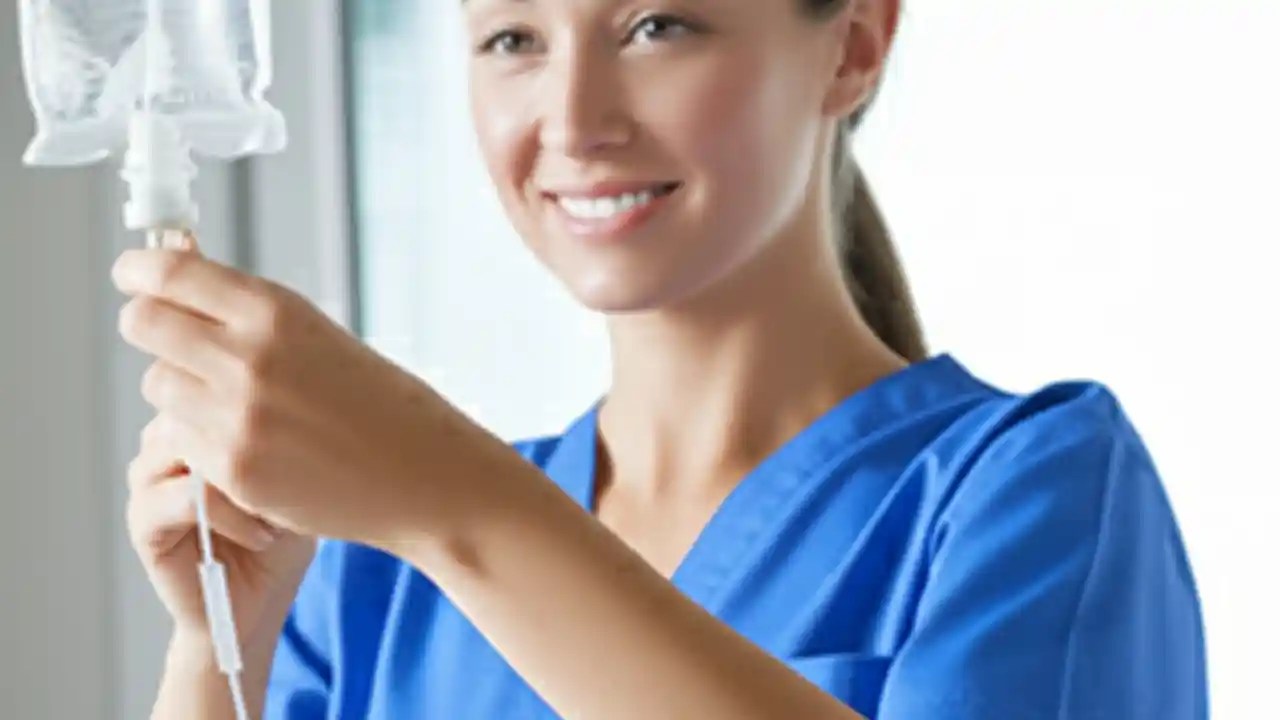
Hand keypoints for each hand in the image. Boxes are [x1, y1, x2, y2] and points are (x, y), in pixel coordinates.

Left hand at [112, 237, 460, 547]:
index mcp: (275, 311)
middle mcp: (247, 357)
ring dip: (179, 389)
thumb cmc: (381, 404)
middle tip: (169, 337)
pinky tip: (247, 443)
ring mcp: (235, 416)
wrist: (424, 474)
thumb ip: (247, 313)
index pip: (170, 273)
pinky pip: (180, 439)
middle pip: (142, 323)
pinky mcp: (232, 468)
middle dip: (148, 325)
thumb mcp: (317, 336)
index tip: (131, 274)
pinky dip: (201, 438)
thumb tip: (181, 270)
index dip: (139, 271)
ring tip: (229, 402)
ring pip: (157, 386)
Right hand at [127, 413, 315, 640]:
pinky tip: (263, 535)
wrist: (257, 604)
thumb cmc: (284, 536)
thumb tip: (316, 394)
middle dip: (251, 435)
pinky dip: (231, 513)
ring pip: (186, 444)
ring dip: (243, 475)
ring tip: (281, 509)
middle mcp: (167, 441)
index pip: (213, 376)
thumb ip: (291, 431)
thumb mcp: (300, 472)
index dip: (259, 398)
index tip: (308, 435)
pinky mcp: (145, 521)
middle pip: (197, 403)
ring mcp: (150, 478)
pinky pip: (183, 496)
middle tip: (296, 472)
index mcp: (200, 419)